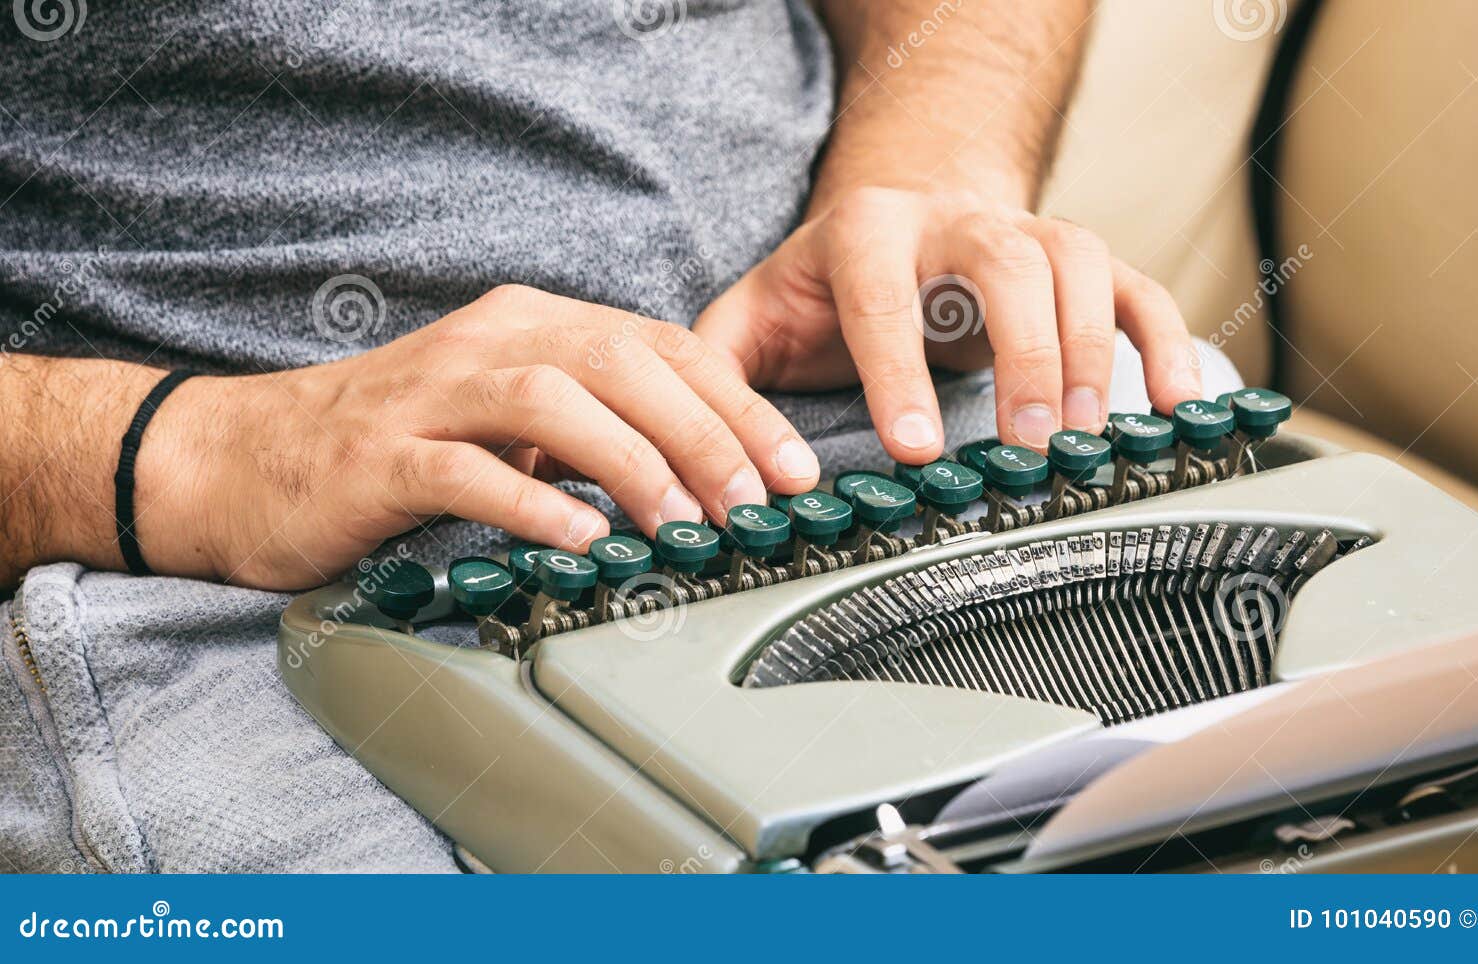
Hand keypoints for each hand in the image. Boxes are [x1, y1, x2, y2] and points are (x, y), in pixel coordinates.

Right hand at [142, 285, 819, 589]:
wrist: (247, 458)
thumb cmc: (396, 444)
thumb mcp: (508, 417)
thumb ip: (593, 426)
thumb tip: (704, 474)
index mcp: (530, 325)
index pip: (660, 346)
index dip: (737, 404)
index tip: (794, 466)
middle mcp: (489, 342)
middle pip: (622, 364)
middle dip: (708, 435)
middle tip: (758, 503)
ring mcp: (432, 394)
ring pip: (555, 402)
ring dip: (635, 464)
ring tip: (683, 524)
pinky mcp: (382, 455)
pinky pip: (468, 470)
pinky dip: (533, 501)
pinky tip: (581, 537)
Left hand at [694, 188, 1203, 463]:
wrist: (904, 217)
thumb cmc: (827, 285)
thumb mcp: (756, 314)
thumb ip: (723, 366)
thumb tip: (722, 451)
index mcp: (866, 230)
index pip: (880, 293)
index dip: (897, 371)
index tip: (915, 450)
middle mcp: (954, 220)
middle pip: (1003, 265)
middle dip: (1023, 354)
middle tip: (1029, 443)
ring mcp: (1028, 233)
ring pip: (1078, 269)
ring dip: (1092, 355)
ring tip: (1086, 437)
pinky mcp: (1082, 261)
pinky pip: (1139, 290)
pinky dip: (1166, 343)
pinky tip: (1179, 404)